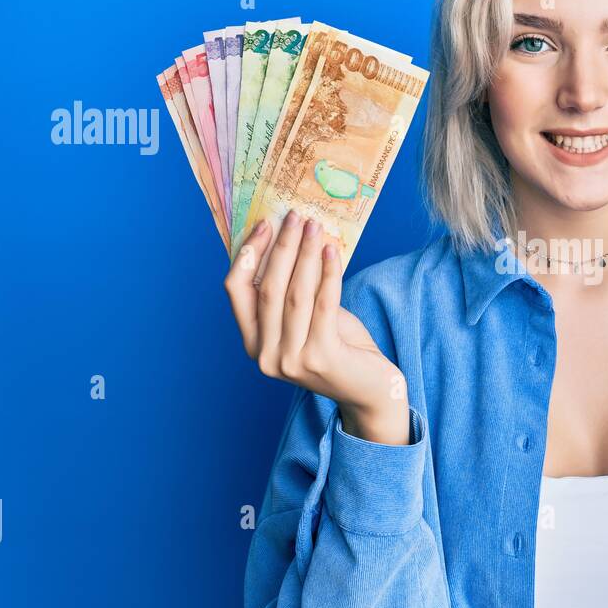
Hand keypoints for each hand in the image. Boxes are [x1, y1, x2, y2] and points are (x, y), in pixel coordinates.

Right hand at [224, 209, 409, 443]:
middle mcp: (266, 356)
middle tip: (295, 216)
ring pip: (294, 294)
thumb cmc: (339, 348)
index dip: (247, 254)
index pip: (236, 291)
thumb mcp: (307, 320)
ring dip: (305, 254)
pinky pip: (324, 304)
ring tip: (315, 227)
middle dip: (281, 247)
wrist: (371, 391)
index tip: (264, 224)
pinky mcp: (322, 358)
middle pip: (266, 287)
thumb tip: (290, 238)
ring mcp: (292, 360)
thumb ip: (291, 291)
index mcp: (254, 344)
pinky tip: (333, 252)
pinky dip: (328, 274)